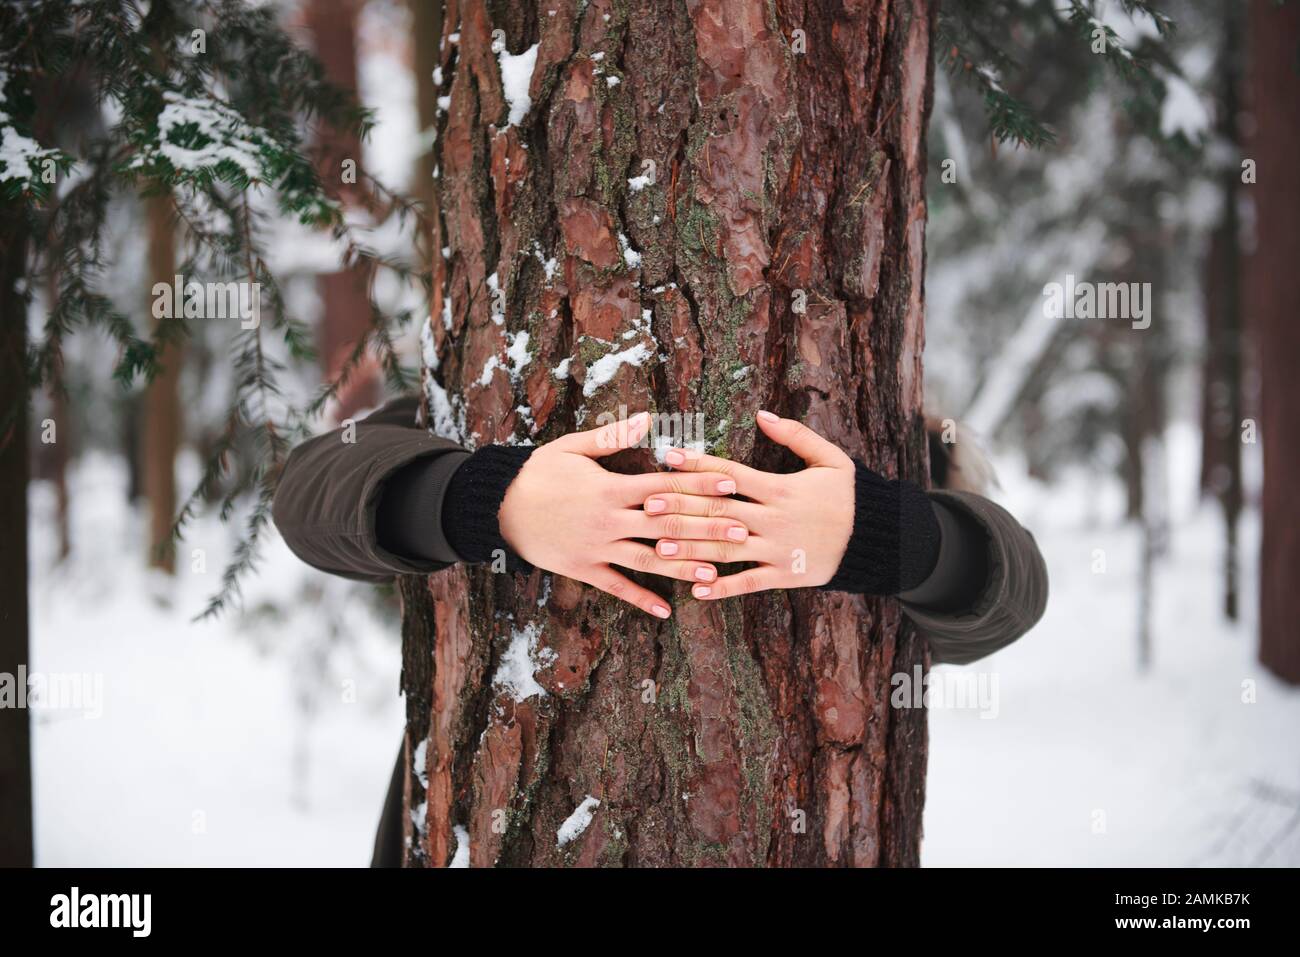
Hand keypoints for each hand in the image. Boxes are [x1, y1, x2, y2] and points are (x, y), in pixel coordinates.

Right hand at [497, 412, 750, 617]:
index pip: (665, 485)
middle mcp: (608, 520)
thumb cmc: (537, 472)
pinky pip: (616, 587)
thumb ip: (612, 438)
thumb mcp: (572, 447)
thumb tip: (649, 419)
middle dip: (706, 527)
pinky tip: (666, 610)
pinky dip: (641, 599)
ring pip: (648, 560)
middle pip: (666, 525)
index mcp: (610, 487)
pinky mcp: (583, 569)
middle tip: (741, 532)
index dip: (700, 484)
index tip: (731, 484)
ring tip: (715, 573)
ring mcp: (596, 548)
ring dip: (683, 566)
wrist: (495, 506)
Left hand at [643, 411, 855, 599]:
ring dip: (691, 549)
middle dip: (682, 509)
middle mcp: (774, 519)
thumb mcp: (831, 459)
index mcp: (781, 488)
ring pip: (726, 549)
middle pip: (719, 513)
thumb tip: (761, 414)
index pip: (731, 475)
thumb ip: (796, 436)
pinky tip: (695, 589)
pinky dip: (722, 587)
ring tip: (658, 548)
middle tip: (647, 505)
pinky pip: (748, 583)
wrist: (879, 539)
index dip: (698, 465)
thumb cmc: (851, 495)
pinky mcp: (784, 575)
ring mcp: (777, 549)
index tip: (669, 458)